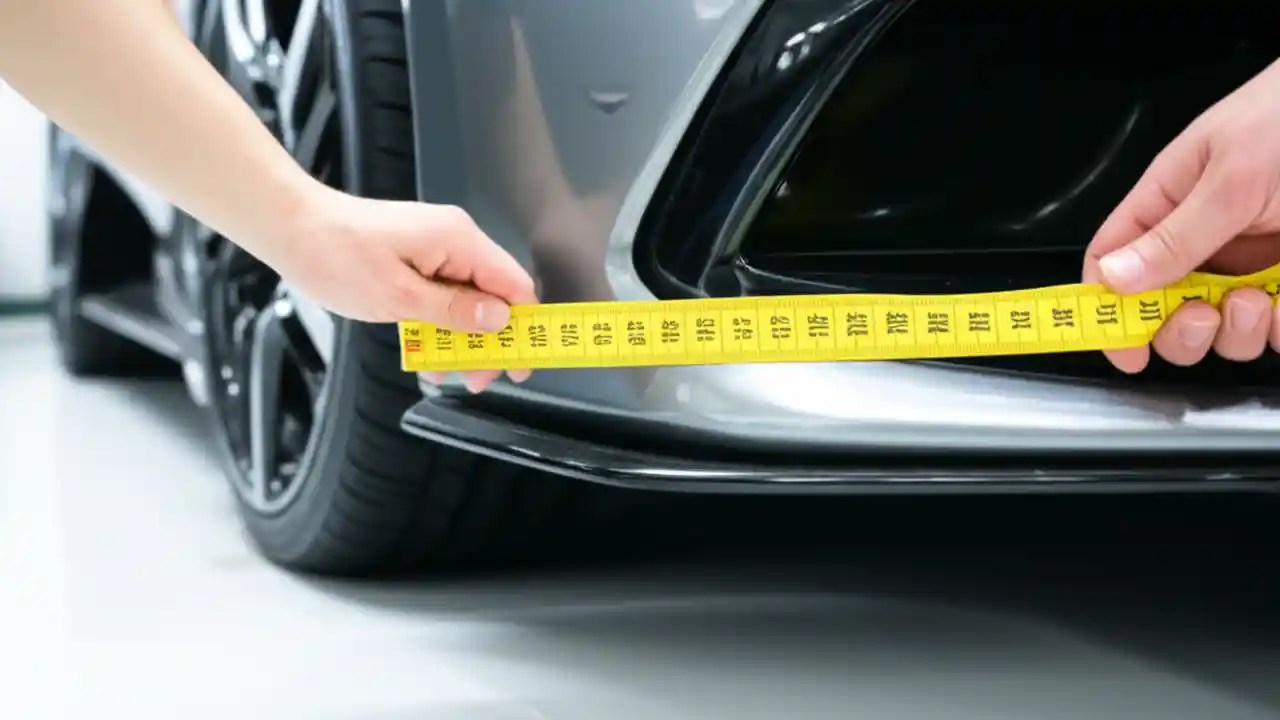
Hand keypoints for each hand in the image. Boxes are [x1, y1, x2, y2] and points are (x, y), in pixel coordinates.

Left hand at [268, 184, 535, 392]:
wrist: (290, 227)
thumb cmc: (334, 253)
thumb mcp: (398, 297)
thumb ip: (453, 311)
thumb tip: (499, 320)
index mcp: (458, 241)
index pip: (514, 285)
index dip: (524, 327)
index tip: (522, 362)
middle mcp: (453, 240)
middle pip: (493, 297)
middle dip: (488, 342)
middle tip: (476, 379)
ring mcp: (434, 249)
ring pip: (466, 301)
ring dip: (459, 339)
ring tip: (443, 371)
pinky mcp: (416, 259)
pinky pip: (441, 296)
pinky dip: (437, 325)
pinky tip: (424, 353)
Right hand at [1083, 58, 1279, 372]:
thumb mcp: (1231, 179)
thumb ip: (1174, 237)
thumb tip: (1113, 278)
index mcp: (1168, 204)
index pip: (1112, 263)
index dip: (1106, 310)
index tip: (1123, 351)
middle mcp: (1202, 240)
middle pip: (1161, 312)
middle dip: (1179, 331)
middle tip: (1200, 317)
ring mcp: (1248, 264)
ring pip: (1219, 330)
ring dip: (1235, 332)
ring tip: (1257, 301)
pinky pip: (1272, 329)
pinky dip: (1277, 330)